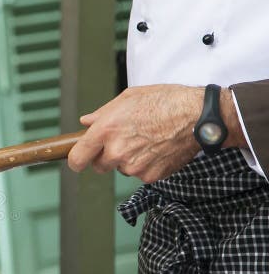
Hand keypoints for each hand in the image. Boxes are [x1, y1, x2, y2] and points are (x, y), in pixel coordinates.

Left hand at [67, 85, 204, 182]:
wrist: (198, 116)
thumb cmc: (165, 101)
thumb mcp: (128, 98)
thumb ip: (102, 114)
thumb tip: (86, 122)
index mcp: (106, 130)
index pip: (78, 158)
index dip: (76, 161)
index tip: (78, 161)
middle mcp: (117, 151)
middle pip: (99, 166)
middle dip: (106, 156)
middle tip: (122, 142)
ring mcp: (134, 166)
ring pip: (121, 169)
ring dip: (128, 160)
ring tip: (146, 140)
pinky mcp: (151, 176)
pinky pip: (140, 174)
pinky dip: (146, 165)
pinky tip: (157, 149)